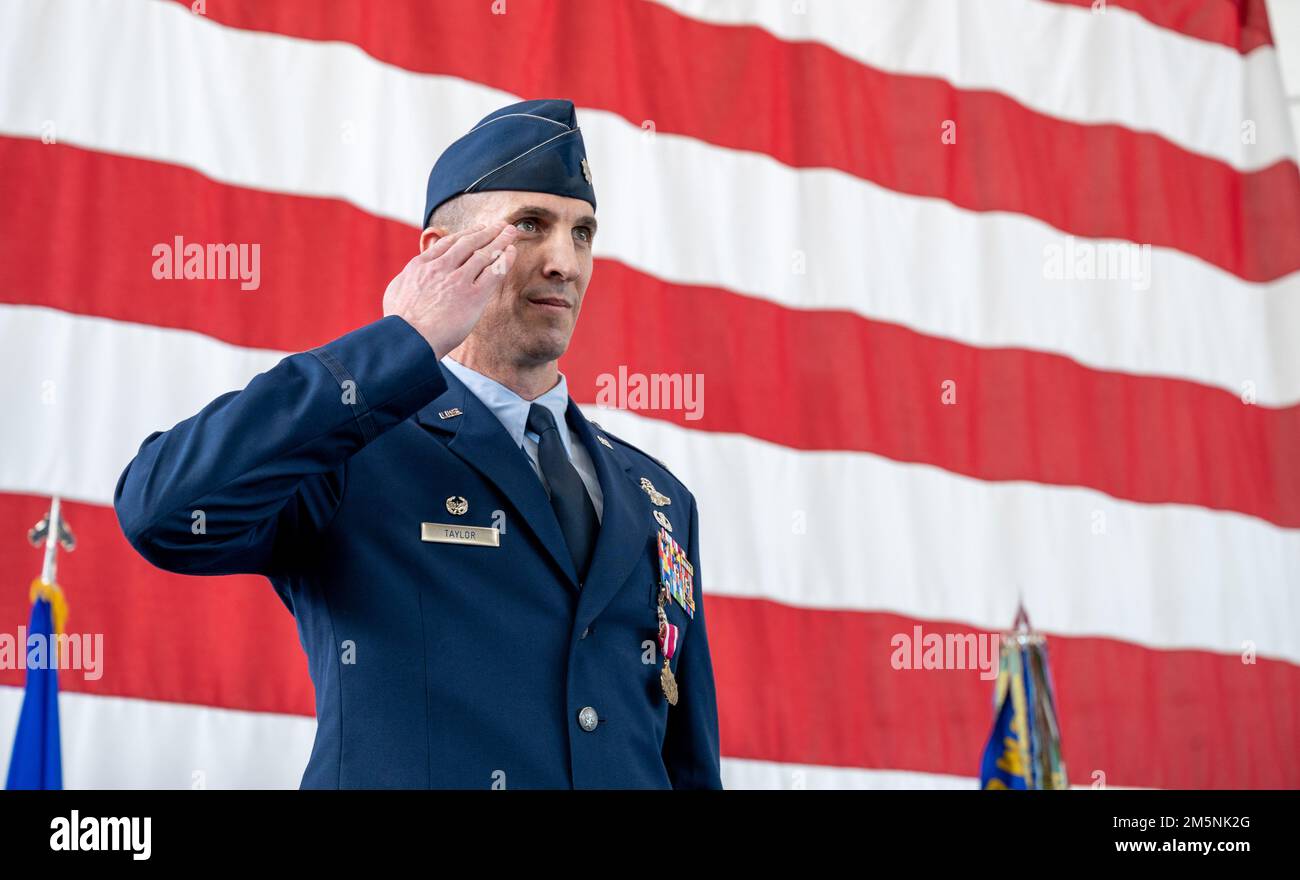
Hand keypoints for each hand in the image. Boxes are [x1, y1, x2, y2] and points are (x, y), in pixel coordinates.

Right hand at [382, 222, 518, 357]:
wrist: (408, 338)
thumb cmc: (399, 322)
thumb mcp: (396, 290)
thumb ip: (409, 278)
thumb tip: (411, 275)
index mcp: (422, 265)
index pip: (448, 243)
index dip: (465, 234)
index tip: (477, 230)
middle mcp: (441, 267)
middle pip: (468, 243)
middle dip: (486, 232)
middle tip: (499, 225)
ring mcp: (458, 280)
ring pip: (483, 254)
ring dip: (499, 240)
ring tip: (510, 232)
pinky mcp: (474, 296)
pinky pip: (494, 271)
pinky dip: (505, 259)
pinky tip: (512, 251)